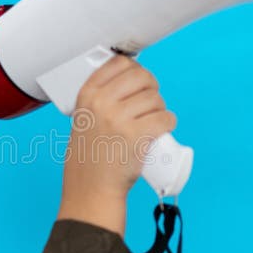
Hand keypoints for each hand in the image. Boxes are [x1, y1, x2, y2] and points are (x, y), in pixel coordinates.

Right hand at [57, 54, 176, 235]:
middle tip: (151, 102)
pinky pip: (165, 118)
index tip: (139, 80)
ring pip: (156, 99)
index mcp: (87, 95)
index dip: (135, 69)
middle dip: (152, 87)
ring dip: (160, 109)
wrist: (90, 189)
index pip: (118, 63)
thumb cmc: (89, 157)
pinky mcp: (137, 136)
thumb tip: (131, 81)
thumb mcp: (83, 120)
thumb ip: (100, 100)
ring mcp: (119, 119)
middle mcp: (101, 103)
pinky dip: (168, 123)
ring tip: (152, 123)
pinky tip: (162, 129)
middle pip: (141, 77)